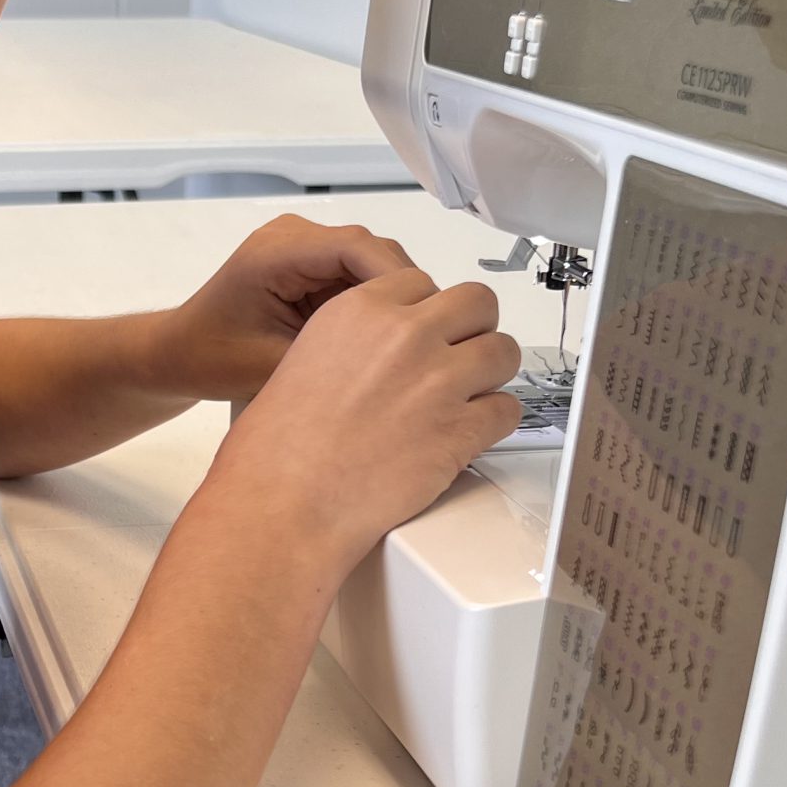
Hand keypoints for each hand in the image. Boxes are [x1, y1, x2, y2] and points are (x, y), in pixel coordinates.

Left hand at [150, 216, 427, 403]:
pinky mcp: (312, 260)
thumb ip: (331, 353)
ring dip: (392, 298)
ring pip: (374, 261)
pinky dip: (376, 302)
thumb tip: (395, 357)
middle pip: (373, 250)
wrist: (180, 352)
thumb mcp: (271, 366)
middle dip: (403, 293)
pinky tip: (384, 337)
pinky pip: (359, 273)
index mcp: (275, 252)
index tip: (421, 323)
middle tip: (424, 342)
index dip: (396, 282)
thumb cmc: (211, 358)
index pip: (356, 248)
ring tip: (409, 343)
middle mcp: (293, 236)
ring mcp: (304, 245)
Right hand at [211, 256, 521, 581]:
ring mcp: (437, 381)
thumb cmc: (278, 450)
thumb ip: (351, 342)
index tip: (426, 334)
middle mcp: (404, 337)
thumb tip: (380, 351)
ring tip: (471, 397)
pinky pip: (508, 410)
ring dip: (491, 374)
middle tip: (460, 357)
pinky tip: (472, 434)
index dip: (428, 312)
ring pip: (503, 351)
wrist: (285, 504)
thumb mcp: (298, 361)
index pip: (420, 281)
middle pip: (476, 303)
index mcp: (358, 312)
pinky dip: (496, 422)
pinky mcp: (459, 430)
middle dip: (473, 329)